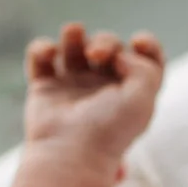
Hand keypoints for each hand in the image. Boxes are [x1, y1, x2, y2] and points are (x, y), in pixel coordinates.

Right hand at [24, 23, 164, 154]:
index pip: (145, 59)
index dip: (147, 44)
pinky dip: (42, 47)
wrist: (70, 153)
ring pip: (74, 44)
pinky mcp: (45, 88)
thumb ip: (146, 64)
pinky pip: (40, 55)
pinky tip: (50, 55)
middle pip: (108, 45)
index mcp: (132, 92)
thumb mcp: (144, 96)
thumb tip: (120, 54)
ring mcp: (73, 86)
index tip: (137, 43)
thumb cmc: (110, 128)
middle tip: (97, 56)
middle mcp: (104, 87)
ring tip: (73, 35)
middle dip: (105, 42)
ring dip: (74, 34)